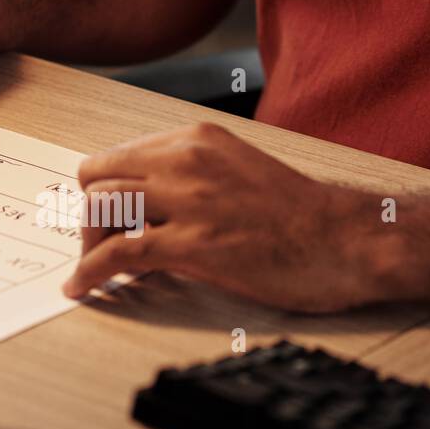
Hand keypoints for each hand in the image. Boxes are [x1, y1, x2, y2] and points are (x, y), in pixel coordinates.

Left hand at [62, 123, 391, 311]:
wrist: (347, 240)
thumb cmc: (301, 216)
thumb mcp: (238, 171)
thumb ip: (194, 177)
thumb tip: (151, 203)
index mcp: (197, 140)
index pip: (116, 156)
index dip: (102, 192)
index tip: (103, 220)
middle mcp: (187, 160)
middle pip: (97, 176)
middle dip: (89, 215)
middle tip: (99, 245)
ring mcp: (189, 201)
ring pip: (100, 208)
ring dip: (87, 243)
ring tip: (96, 269)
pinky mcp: (193, 244)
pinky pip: (116, 254)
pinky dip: (88, 273)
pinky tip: (82, 289)